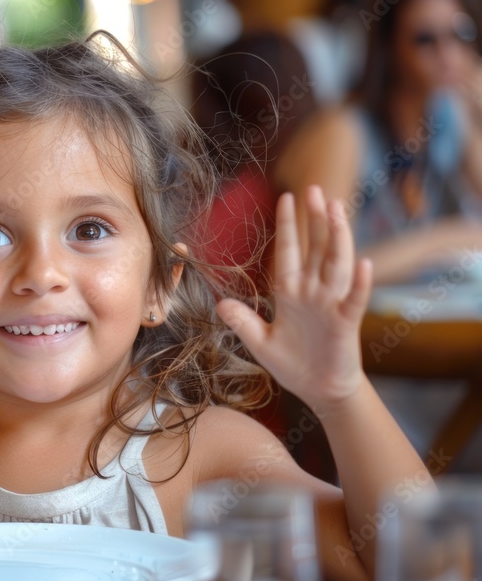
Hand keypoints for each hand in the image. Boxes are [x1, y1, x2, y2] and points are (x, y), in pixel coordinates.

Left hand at [216, 186, 371, 406]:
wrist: (319, 391)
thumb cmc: (293, 364)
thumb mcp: (259, 342)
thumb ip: (242, 322)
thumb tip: (219, 304)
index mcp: (290, 293)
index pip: (289, 251)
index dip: (288, 226)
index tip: (286, 197)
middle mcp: (313, 292)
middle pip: (316, 248)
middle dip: (314, 219)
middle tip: (315, 189)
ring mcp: (331, 305)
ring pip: (336, 265)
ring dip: (337, 238)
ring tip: (336, 210)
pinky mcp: (345, 323)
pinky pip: (353, 300)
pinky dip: (359, 283)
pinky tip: (362, 263)